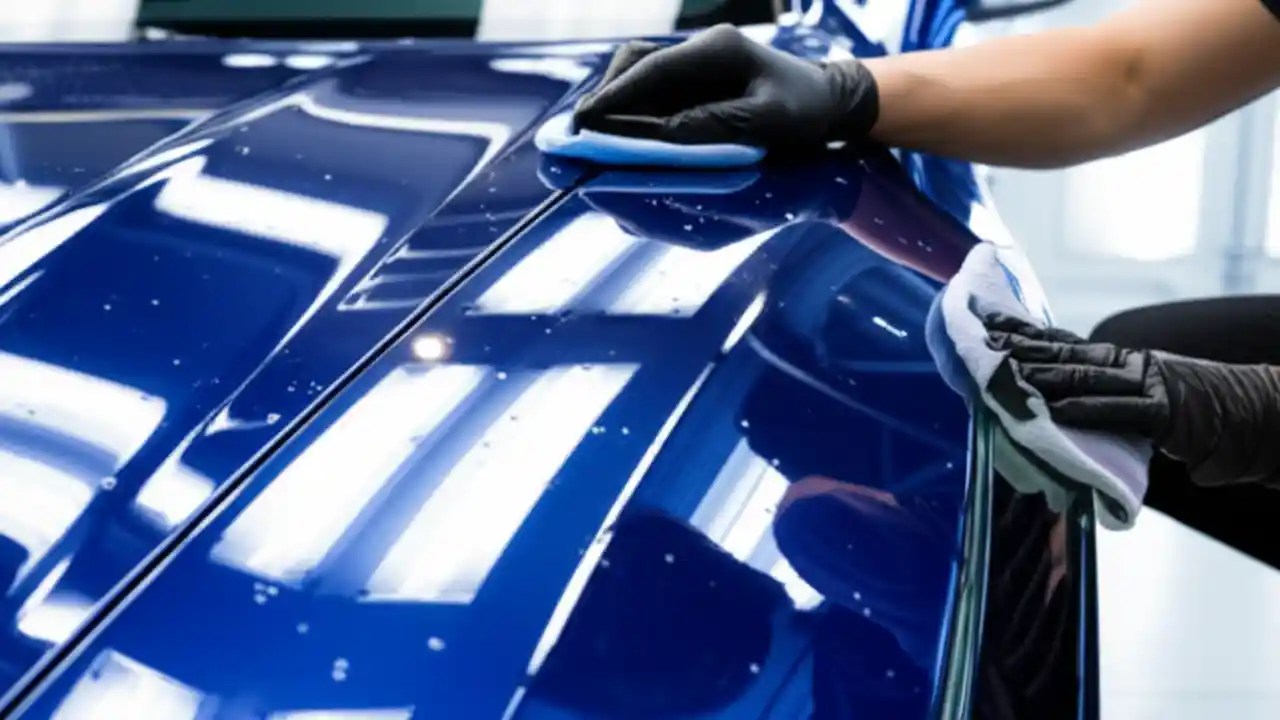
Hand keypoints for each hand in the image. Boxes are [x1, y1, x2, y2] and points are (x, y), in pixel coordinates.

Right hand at [573, 24, 878, 150]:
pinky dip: (632, 110)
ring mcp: (696, 63)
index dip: (616, 96)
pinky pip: (653, 91)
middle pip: (636, 65)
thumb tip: (659, 136)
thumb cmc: (805, 110)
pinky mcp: (696, 81)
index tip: (586, 122)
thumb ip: (712, 125)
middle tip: (578, 134)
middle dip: (606, 97)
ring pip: (639, 74)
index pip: (653, 68)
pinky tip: (620, 134)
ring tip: (592, 136)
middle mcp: (701, 49)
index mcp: (718, 49)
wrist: (831, 102)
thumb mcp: (766, 120)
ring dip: (615, 103)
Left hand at [985, 314, 1279, 486]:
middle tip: (983, 341)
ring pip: (1086, 377)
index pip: (1060, 342)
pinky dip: (1089, 410)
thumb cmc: (1184, 413)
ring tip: (1008, 372)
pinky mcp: (1165, 412)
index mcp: (1115, 360)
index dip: (1022, 332)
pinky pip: (1120, 411)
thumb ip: (1096, 395)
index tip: (986, 323)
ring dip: (1043, 376)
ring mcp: (1146, 383)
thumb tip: (1045, 397)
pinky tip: (1059, 410)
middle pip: (1064, 352)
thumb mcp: (1131, 399)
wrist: (1249, 418)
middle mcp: (1126, 363)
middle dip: (1021, 348)